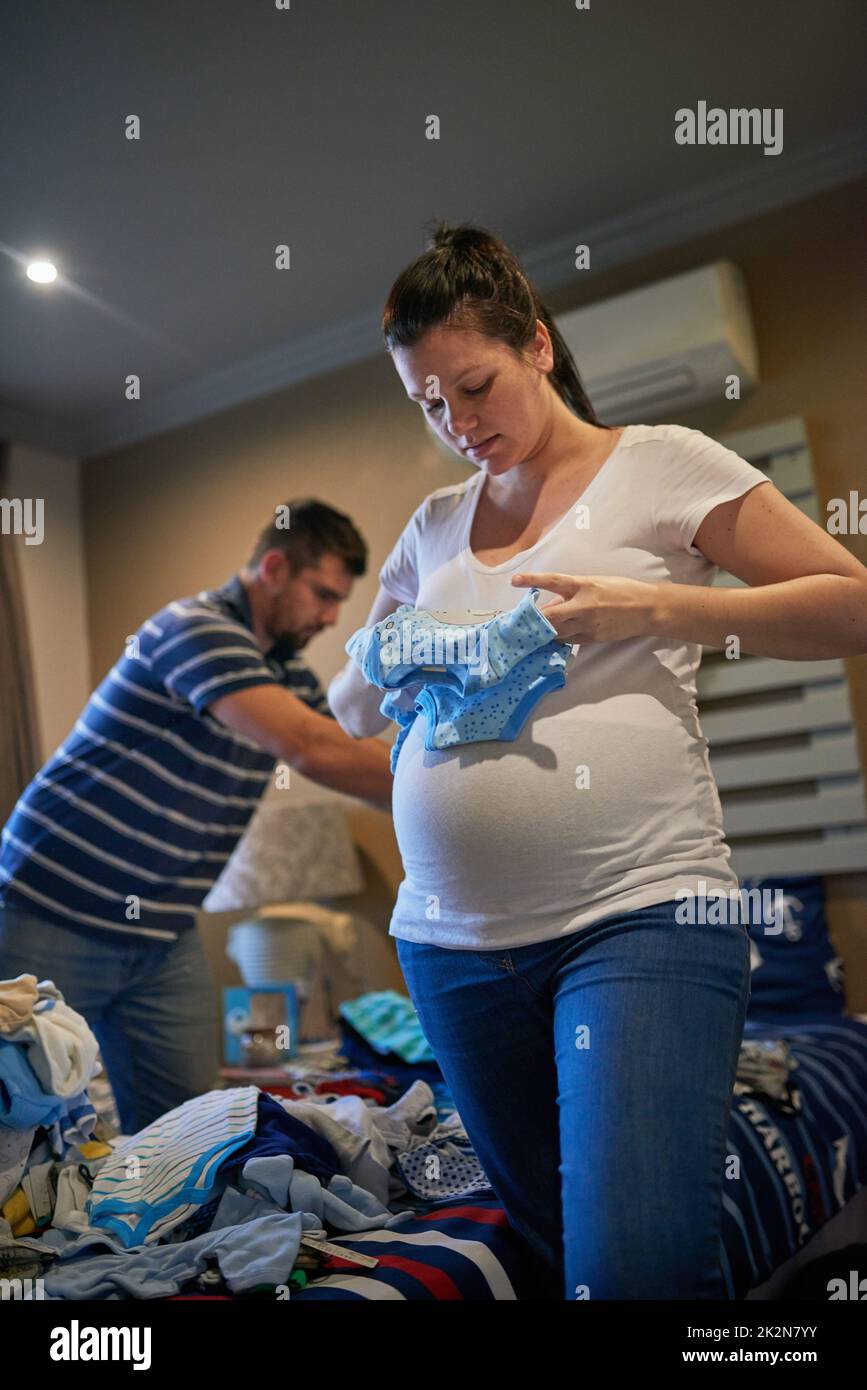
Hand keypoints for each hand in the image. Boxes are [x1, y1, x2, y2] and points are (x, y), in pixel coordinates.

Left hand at [510, 571, 661, 643]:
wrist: (646, 609)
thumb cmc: (621, 590)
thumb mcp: (595, 583)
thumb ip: (571, 593)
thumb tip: (550, 605)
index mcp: (584, 586)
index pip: (553, 582)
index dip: (532, 580)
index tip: (515, 580)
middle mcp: (583, 606)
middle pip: (549, 616)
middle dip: (532, 620)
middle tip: (517, 622)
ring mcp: (587, 625)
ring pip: (556, 632)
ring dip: (543, 632)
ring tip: (530, 632)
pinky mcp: (592, 639)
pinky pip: (568, 640)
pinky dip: (558, 638)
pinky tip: (552, 638)